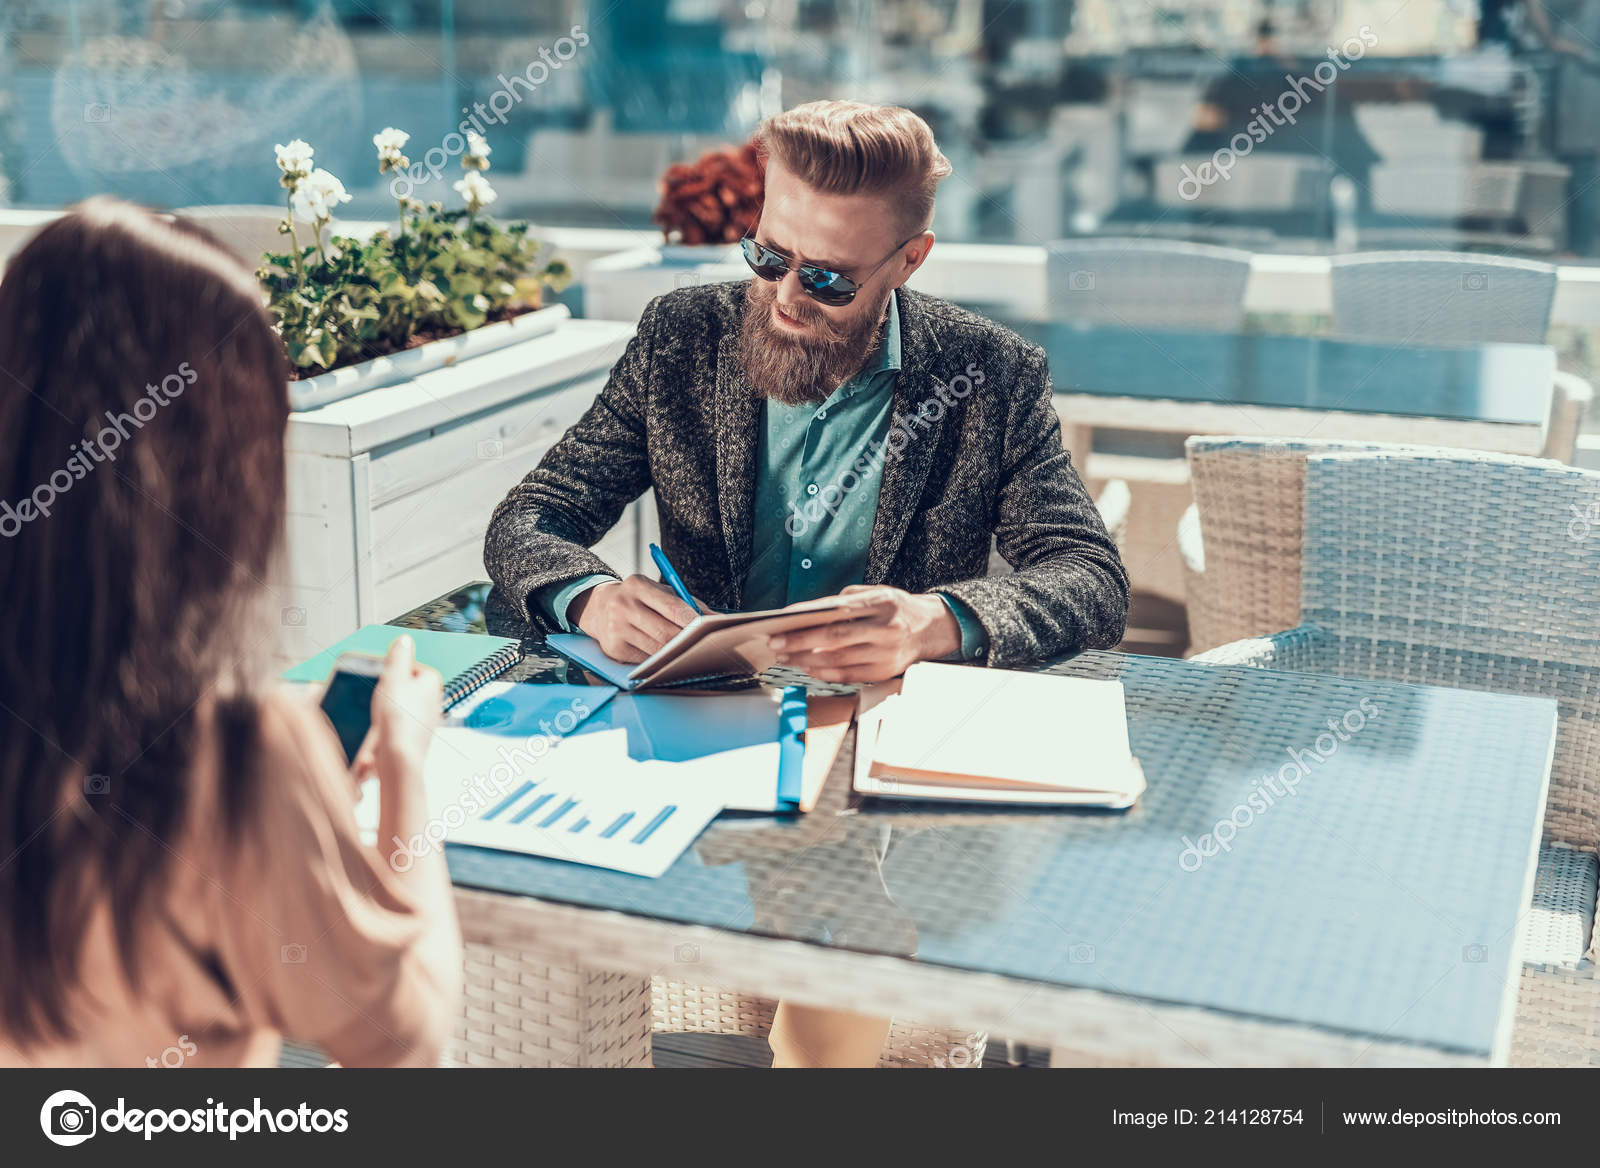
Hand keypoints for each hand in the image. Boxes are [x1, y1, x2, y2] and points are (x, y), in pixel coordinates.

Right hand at [352, 635, 441, 788]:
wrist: (399, 756)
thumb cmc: (398, 719)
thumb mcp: (393, 677)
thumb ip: (398, 656)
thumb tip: (404, 640)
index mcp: (432, 682)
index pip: (408, 667)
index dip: (391, 673)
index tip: (382, 678)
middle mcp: (433, 700)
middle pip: (402, 687)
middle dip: (387, 692)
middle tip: (378, 699)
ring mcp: (425, 719)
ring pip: (398, 707)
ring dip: (384, 711)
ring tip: (379, 717)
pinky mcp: (415, 736)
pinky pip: (396, 725)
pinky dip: (386, 727)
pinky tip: (379, 732)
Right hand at [570, 574, 699, 662]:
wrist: (599, 607)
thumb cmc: (638, 599)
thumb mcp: (659, 592)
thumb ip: (688, 603)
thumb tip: (715, 618)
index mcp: (637, 585)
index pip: (672, 607)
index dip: (693, 622)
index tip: (708, 630)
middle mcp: (624, 605)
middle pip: (665, 632)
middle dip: (687, 641)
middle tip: (704, 647)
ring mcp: (616, 628)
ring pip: (656, 649)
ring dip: (676, 654)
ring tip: (690, 653)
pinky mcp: (613, 648)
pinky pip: (645, 660)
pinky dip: (659, 661)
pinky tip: (667, 658)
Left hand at [767, 585, 960, 683]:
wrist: (930, 629)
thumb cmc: (896, 609)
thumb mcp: (877, 593)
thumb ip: (846, 601)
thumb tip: (809, 614)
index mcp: (882, 603)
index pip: (837, 612)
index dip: (807, 619)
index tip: (783, 622)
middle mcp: (885, 629)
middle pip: (835, 638)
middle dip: (800, 642)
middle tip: (777, 644)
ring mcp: (886, 653)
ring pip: (838, 660)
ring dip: (807, 660)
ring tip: (786, 657)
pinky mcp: (884, 672)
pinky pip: (848, 675)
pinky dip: (825, 673)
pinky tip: (808, 668)